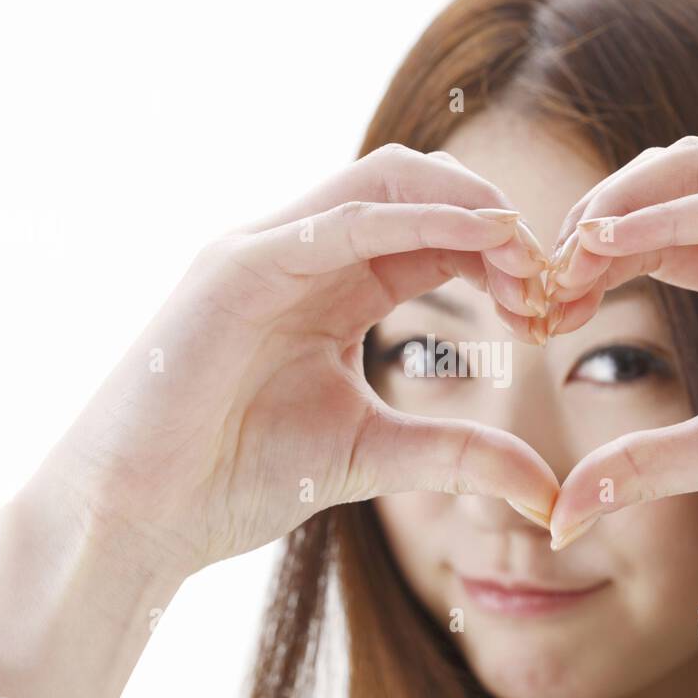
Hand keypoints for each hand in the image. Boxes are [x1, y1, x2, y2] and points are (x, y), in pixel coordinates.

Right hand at [29, 143, 558, 580]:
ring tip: (528, 252)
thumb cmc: (235, 480)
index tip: (558, 306)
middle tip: (554, 278)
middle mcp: (302, 254)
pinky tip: (481, 237)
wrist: (139, 517)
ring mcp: (266, 250)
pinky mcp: (236, 265)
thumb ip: (459, 454)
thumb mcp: (374, 456)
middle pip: (420, 190)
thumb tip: (547, 489)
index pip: (436, 238)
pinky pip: (342, 218)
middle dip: (497, 223)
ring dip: (468, 205)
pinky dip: (417, 216)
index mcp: (334, 288)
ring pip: (384, 180)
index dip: (504, 258)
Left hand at [544, 137, 697, 590]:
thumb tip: (565, 512)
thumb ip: (646, 461)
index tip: (540, 308)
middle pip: (668, 187)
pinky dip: (667, 214)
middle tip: (541, 279)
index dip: (593, 262)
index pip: (658, 237)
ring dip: (620, 207)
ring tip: (564, 257)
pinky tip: (607, 242)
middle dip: (594, 225)